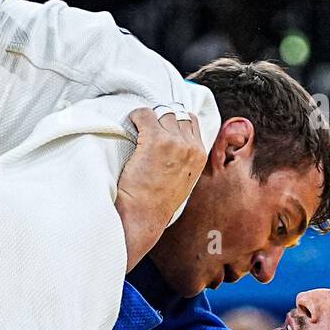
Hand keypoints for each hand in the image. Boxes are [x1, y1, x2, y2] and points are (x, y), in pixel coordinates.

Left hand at [115, 107, 206, 268]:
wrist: (143, 217)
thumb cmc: (156, 204)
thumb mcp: (181, 181)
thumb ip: (182, 161)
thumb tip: (170, 146)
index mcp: (199, 156)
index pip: (191, 121)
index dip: (174, 121)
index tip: (160, 126)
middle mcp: (191, 146)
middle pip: (177, 114)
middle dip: (161, 117)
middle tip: (145, 126)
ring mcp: (174, 142)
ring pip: (162, 112)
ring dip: (148, 117)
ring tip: (136, 128)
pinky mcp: (155, 140)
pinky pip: (144, 114)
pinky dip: (135, 116)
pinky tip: (129, 125)